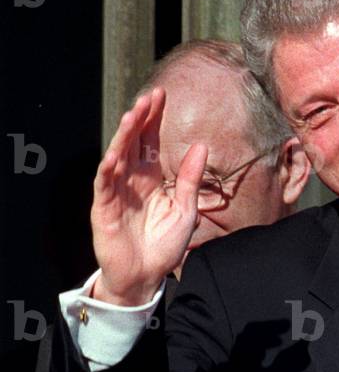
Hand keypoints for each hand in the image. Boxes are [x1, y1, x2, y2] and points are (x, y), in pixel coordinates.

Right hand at [91, 88, 206, 305]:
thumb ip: (191, 179)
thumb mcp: (185, 209)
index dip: (155, 119)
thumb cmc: (165, 245)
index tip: (162, 95)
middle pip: (134, 143)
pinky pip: (105, 184)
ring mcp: (116, 192)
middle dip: (141, 119)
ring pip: (117, 157)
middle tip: (150, 96)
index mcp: (151, 178)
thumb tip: (202, 146)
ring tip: (133, 114)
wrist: (147, 276)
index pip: (151, 141)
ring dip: (124, 136)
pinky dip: (109, 168)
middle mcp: (132, 180)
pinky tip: (116, 153)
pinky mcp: (104, 208)